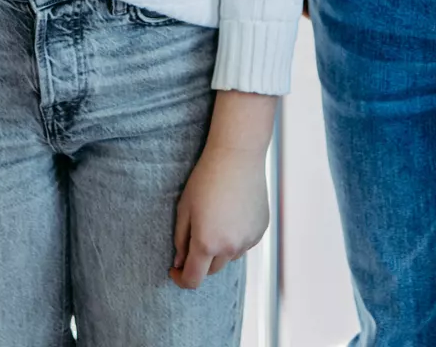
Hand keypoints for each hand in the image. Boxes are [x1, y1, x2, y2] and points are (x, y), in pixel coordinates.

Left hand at [171, 140, 268, 289]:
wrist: (237, 156)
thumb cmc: (206, 178)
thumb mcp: (184, 208)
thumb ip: (180, 240)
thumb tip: (180, 262)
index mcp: (206, 243)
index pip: (193, 279)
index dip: (181, 279)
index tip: (175, 270)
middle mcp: (229, 247)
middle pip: (212, 270)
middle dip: (200, 261)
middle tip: (194, 238)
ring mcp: (247, 240)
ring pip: (228, 257)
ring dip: (219, 250)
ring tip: (215, 221)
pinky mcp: (260, 231)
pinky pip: (243, 244)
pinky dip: (235, 239)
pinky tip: (231, 215)